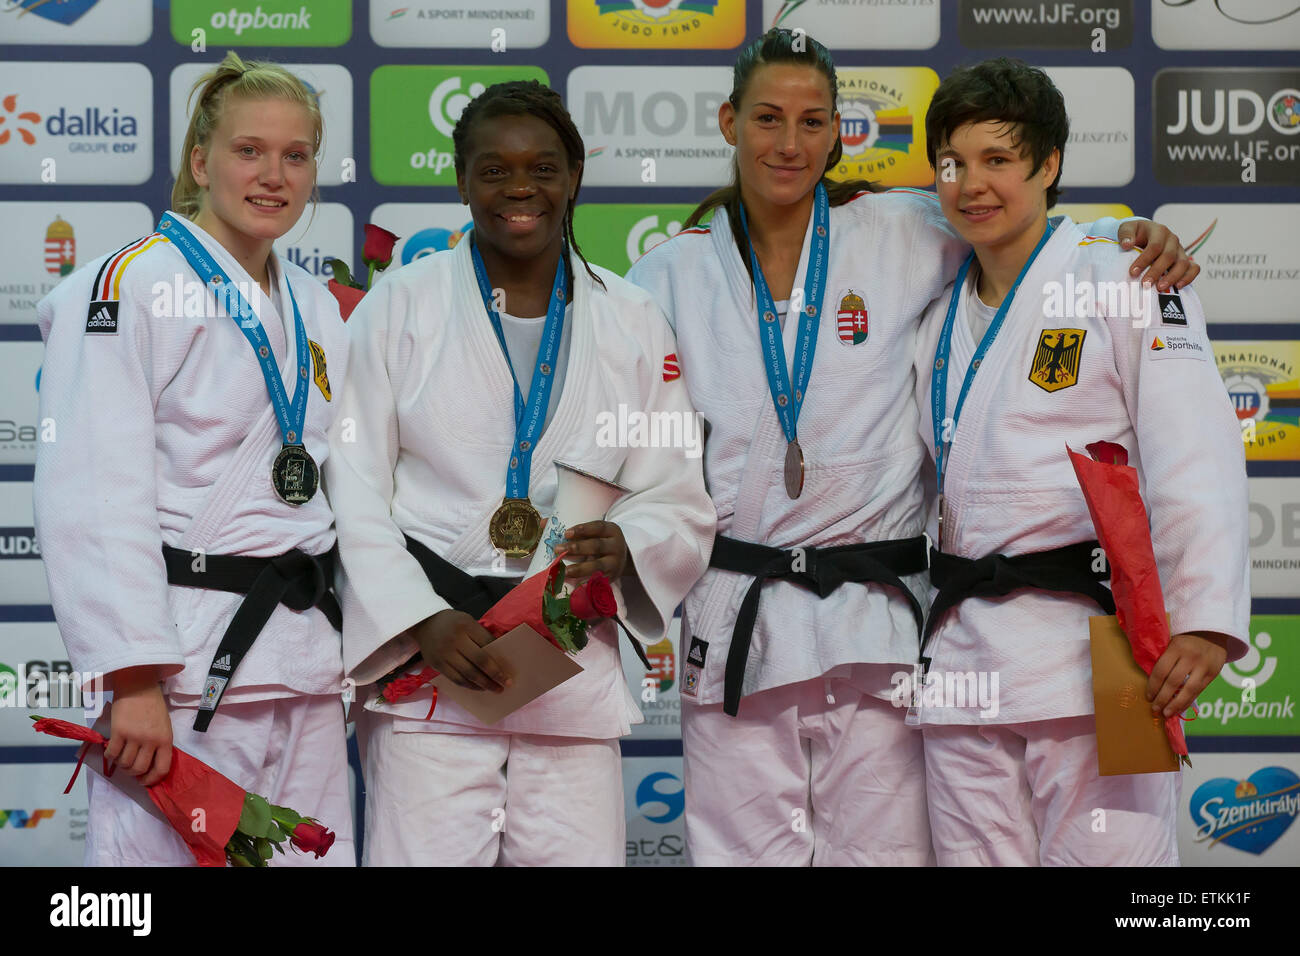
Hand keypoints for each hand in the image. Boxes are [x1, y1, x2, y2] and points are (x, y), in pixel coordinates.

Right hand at [107, 667, 172, 787]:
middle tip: (129, 769)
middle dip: (133, 774)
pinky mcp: (118, 732)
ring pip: (124, 763)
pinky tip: (111, 751)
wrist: (138, 686)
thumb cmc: (152, 705)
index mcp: (166, 739)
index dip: (152, 779)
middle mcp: (151, 740)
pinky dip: (109, 756)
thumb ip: (159, 744)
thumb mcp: (164, 726)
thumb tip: (150, 766)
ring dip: (120, 765)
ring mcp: (134, 736)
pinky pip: (111, 754)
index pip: (162, 768)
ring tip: (120, 757)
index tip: (144, 781)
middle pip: (139, 769)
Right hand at [412, 609, 511, 692]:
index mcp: (466, 625)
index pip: (488, 644)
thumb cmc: (452, 623)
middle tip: (506, 684)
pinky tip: (479, 687)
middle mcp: (455, 640)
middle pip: (480, 661)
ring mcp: (444, 653)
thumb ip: (481, 636)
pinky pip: (456, 679)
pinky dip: (469, 685)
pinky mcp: (437, 664)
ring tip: (495, 689)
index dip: (499, 659)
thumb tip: (499, 657)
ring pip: (468, 674)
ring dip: (484, 684)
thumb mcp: (468, 621)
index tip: (508, 672)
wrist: (424, 623)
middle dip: (495, 675)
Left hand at [555, 520, 628, 583]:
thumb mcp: (592, 532)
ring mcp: (615, 563)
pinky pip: (599, 581)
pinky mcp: (612, 577)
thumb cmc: (600, 541)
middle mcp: (615, 546)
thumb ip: (571, 528)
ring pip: (598, 565)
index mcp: (611, 530)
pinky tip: (574, 585)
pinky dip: (586, 583)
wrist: (622, 559)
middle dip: (576, 548)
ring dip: (580, 569)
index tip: (566, 533)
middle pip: (596, 546)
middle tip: (557, 549)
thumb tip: (543, 522)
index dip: (583, 530)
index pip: (598, 527)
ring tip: (564, 571)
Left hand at [1118, 221, 1199, 291]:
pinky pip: (1193, 268)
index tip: (1133, 272)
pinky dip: (1188, 277)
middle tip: (1145, 284)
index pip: (1154, 246)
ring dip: (1172, 277)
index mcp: (1159, 231)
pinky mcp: (1185, 260)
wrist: (1145, 234)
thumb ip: (1125, 234)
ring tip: (1160, 288)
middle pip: (1168, 256)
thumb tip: (1127, 245)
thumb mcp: (1126, 228)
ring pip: (1182, 263)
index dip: (1144, 260)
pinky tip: (1178, 286)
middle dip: (1156, 271)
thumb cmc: (1136, 233)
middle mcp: (1172, 240)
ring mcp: (1180, 250)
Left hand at [1147, 632, 1229, 718]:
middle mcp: (1190, 658)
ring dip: (1176, 704)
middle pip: (1173, 682)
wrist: (1213, 632)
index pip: (1161, 671)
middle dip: (1162, 698)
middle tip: (1154, 709)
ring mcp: (1203, 666)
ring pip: (1188, 690)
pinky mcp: (1213, 674)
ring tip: (1166, 713)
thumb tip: (1154, 684)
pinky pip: (1199, 691)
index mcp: (1176, 648)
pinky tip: (1180, 708)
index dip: (1153, 686)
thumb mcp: (1174, 643)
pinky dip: (1188, 701)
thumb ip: (1167, 660)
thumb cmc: (1187, 640)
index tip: (1148, 696)